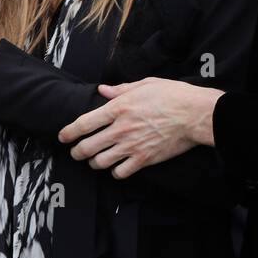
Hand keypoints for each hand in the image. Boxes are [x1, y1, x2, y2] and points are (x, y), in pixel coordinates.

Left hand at [57, 78, 223, 178]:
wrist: (194, 115)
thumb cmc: (172, 95)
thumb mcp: (145, 84)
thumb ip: (120, 90)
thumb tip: (103, 90)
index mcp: (118, 108)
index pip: (83, 124)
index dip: (69, 132)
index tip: (63, 136)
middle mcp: (120, 129)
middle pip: (87, 147)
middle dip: (77, 151)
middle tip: (76, 151)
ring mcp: (131, 146)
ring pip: (100, 162)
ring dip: (94, 162)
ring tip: (95, 160)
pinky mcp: (143, 159)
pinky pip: (120, 173)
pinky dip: (115, 172)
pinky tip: (116, 167)